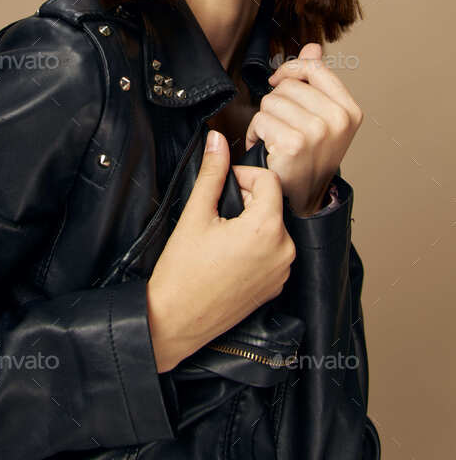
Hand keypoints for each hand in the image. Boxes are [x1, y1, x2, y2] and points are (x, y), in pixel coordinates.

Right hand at [147, 130, 294, 370]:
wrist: (175, 320)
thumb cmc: (182, 272)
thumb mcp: (196, 214)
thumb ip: (212, 173)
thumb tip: (216, 140)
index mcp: (267, 228)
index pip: (268, 179)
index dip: (243, 176)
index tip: (222, 186)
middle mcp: (284, 249)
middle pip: (271, 203)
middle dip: (245, 201)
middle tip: (215, 215)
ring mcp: (282, 271)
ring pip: (272, 226)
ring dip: (250, 222)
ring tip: (220, 236)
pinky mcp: (276, 285)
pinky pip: (273, 250)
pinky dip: (255, 245)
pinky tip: (228, 256)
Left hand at [244, 43, 362, 215]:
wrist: (301, 198)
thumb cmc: (308, 156)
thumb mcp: (320, 117)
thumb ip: (316, 81)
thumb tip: (312, 47)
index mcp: (349, 110)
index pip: (315, 67)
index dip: (290, 70)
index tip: (279, 81)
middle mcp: (338, 120)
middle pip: (288, 84)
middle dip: (276, 101)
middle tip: (281, 124)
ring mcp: (318, 132)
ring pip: (271, 101)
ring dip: (264, 118)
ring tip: (274, 137)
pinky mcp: (295, 144)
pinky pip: (261, 119)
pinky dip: (256, 132)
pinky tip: (266, 146)